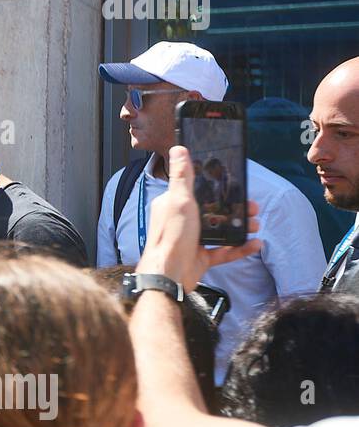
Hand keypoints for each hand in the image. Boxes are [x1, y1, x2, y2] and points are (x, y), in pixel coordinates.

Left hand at [136, 146, 261, 290]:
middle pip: (213, 211)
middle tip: (254, 207)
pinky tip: (255, 243)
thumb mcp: (179, 201)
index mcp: (173, 206)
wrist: (169, 276)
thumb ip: (182, 176)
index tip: (236, 187)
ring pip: (221, 230)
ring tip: (256, 224)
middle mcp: (182, 221)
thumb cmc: (171, 237)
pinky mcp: (200, 258)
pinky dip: (240, 248)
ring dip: (241, 226)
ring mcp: (192, 240)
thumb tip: (178, 149)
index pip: (197, 192)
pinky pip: (224, 251)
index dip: (217, 189)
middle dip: (236, 208)